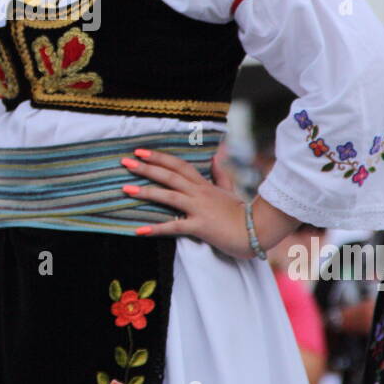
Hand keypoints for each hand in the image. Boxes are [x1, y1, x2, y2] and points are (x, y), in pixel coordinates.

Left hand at [121, 148, 296, 258]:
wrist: (258, 231)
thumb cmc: (242, 213)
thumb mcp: (229, 190)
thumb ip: (219, 175)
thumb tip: (215, 156)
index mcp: (204, 185)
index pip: (178, 166)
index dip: (159, 157)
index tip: (140, 152)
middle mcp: (199, 193)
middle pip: (169, 176)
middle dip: (146, 168)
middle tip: (125, 161)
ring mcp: (199, 209)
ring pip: (169, 197)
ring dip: (147, 192)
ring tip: (126, 189)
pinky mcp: (200, 227)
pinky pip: (175, 227)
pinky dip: (156, 228)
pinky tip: (139, 230)